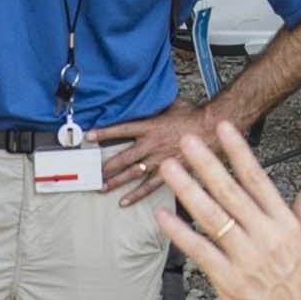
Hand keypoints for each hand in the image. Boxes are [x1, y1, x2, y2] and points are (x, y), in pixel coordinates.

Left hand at [96, 102, 221, 206]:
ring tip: (101, 187)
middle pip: (122, 157)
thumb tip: (146, 98)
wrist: (211, 129)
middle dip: (105, 166)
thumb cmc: (194, 116)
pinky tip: (124, 201)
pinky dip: (136, 195)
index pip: (121, 129)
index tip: (89, 136)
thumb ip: (156, 105)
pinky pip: (149, 186)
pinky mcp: (169, 172)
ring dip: (115, 181)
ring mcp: (159, 160)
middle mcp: (151, 144)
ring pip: (132, 173)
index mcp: (150, 126)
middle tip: (91, 173)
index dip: (104, 132)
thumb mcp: (172, 105)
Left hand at [151, 122, 300, 299]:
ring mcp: (246, 258)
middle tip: (186, 141)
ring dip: (188, 190)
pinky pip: (200, 251)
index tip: (224, 128)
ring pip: (212, 217)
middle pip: (231, 192)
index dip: (239, 153)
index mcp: (285, 224)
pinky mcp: (229, 281)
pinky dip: (180, 234)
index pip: (259, 180)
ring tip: (169, 169)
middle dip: (207, 164)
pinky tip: (163, 217)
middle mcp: (266, 236)